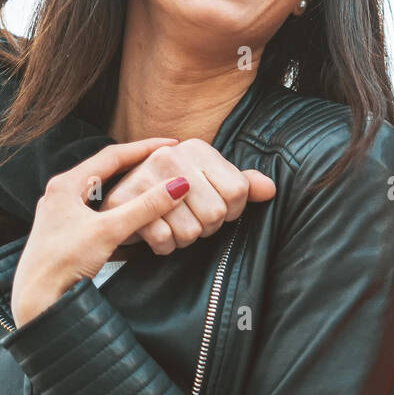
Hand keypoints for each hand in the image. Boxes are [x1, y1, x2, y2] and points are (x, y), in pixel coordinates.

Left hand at [11, 139, 193, 326]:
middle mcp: (61, 194)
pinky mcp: (66, 232)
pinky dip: (120, 206)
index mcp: (65, 185)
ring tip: (155, 182)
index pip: (112, 155)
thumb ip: (145, 207)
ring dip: (129, 186)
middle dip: (138, 164)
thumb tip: (180, 184)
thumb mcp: (109, 231)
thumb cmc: (64, 263)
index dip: (145, 147)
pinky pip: (99, 209)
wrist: (37, 302)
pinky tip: (135, 214)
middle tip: (166, 159)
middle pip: (107, 170)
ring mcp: (62, 213)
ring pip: (103, 191)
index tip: (172, 143)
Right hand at [100, 138, 276, 255]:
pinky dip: (166, 245)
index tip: (217, 207)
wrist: (125, 199)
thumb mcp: (213, 181)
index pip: (238, 191)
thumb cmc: (178, 191)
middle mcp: (171, 157)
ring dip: (186, 238)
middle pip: (215, 214)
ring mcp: (145, 178)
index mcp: (198, 149)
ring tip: (176, 224)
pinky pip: (164, 240)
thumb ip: (244, 184)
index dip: (232, 210)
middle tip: (193, 218)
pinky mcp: (123, 203)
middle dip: (208, 226)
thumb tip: (270, 190)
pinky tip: (160, 231)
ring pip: (191, 231)